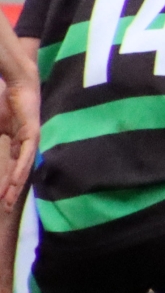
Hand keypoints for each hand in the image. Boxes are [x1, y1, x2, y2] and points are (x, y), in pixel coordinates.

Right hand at [0, 75, 37, 211]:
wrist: (18, 84)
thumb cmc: (5, 103)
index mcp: (17, 143)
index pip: (12, 168)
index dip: (6, 184)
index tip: (0, 199)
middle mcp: (27, 145)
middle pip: (19, 172)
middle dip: (12, 191)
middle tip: (4, 208)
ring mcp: (31, 140)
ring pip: (23, 168)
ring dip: (16, 185)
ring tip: (8, 200)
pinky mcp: (33, 134)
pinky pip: (26, 155)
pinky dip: (21, 169)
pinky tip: (17, 181)